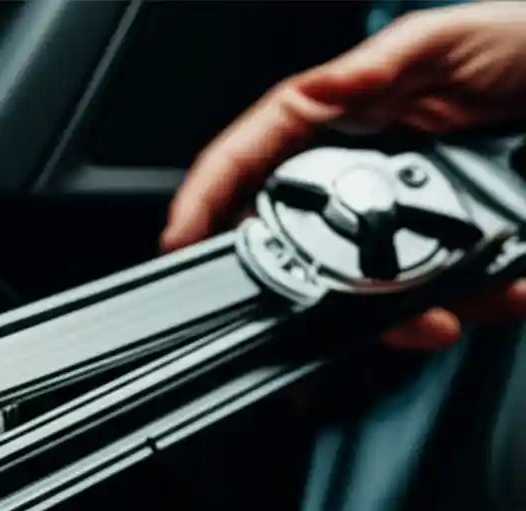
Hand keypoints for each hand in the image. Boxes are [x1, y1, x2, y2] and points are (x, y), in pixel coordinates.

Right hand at [161, 0, 525, 349]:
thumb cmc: (524, 40)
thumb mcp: (448, 38)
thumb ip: (379, 63)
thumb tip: (317, 92)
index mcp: (343, 113)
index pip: (253, 157)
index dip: (208, 197)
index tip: (181, 238)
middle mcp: (364, 167)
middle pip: (303, 236)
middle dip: (313, 282)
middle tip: (331, 311)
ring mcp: (409, 210)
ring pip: (373, 279)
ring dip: (405, 307)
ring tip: (450, 310)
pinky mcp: (462, 242)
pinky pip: (449, 286)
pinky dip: (475, 298)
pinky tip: (504, 290)